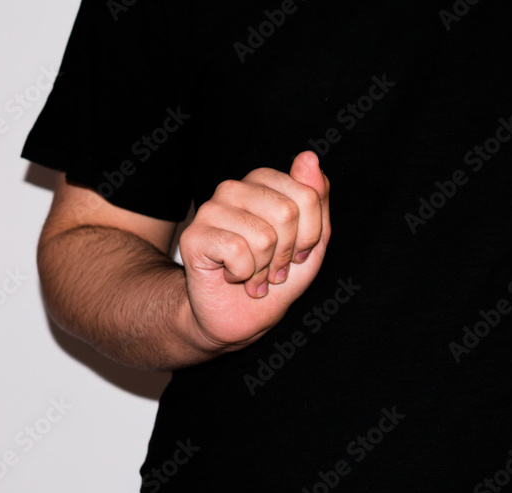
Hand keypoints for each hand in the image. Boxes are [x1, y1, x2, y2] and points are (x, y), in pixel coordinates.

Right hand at [178, 150, 330, 351]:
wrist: (238, 316)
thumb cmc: (274, 277)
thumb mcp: (311, 241)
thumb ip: (316, 200)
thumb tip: (308, 156)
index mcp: (264, 183)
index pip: (308, 195)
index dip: (310, 236)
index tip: (297, 253)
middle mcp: (235, 188)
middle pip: (287, 213)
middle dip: (287, 253)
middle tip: (272, 267)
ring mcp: (211, 209)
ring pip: (264, 236)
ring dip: (264, 268)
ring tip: (253, 274)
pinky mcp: (194, 235)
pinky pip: (238, 252)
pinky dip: (244, 275)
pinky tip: (234, 277)